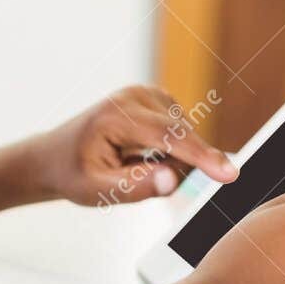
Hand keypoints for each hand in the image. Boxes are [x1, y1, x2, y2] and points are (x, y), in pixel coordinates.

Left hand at [19, 85, 237, 207]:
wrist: (55, 156)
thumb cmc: (73, 174)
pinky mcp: (155, 97)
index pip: (169, 136)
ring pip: (184, 133)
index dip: (202, 157)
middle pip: (182, 135)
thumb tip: (173, 180)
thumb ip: (135, 187)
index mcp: (116, 115)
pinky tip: (143, 153)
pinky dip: (171, 147)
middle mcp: (133, 96)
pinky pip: (180, 129)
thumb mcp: (96, 191)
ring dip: (172, 157)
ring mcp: (146, 92)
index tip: (229, 174)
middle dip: (175, 166)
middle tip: (136, 177)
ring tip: (134, 164)